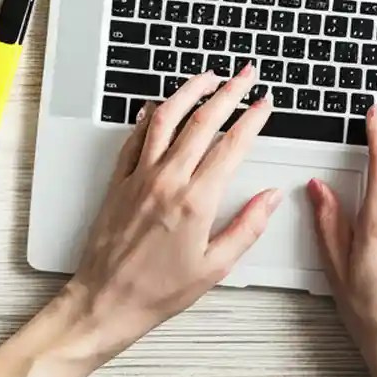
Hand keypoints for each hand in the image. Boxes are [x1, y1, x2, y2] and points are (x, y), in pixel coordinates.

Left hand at [0, 67, 280, 376]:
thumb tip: (271, 198)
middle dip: (229, 91)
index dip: (252, 119)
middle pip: (203, 121)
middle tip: (245, 75)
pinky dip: (150, 116)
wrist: (105, 301)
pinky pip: (135, 138)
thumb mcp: (215, 267)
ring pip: (166, 118)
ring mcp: (139, 177)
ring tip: (207, 77)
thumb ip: (247, 227)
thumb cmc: (157, 291)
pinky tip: (158, 107)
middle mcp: (166, 180)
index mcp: (195, 200)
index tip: (264, 104)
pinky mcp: (118, 182)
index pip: (232, 145)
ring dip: (189, 91)